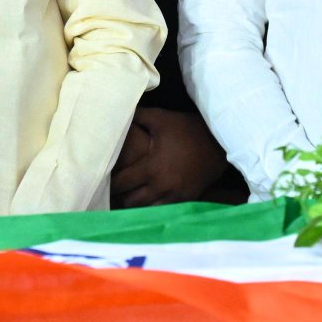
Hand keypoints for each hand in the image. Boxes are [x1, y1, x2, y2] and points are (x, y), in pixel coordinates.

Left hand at [110, 107, 228, 207]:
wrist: (218, 143)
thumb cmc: (186, 129)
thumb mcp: (160, 118)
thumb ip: (137, 116)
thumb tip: (117, 111)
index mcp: (151, 168)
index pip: (122, 183)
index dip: (111, 183)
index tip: (102, 179)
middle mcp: (161, 186)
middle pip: (131, 201)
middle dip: (121, 196)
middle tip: (114, 190)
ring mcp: (174, 196)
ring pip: (146, 209)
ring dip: (136, 204)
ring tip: (129, 196)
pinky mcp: (185, 199)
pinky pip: (163, 209)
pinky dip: (153, 206)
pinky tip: (148, 199)